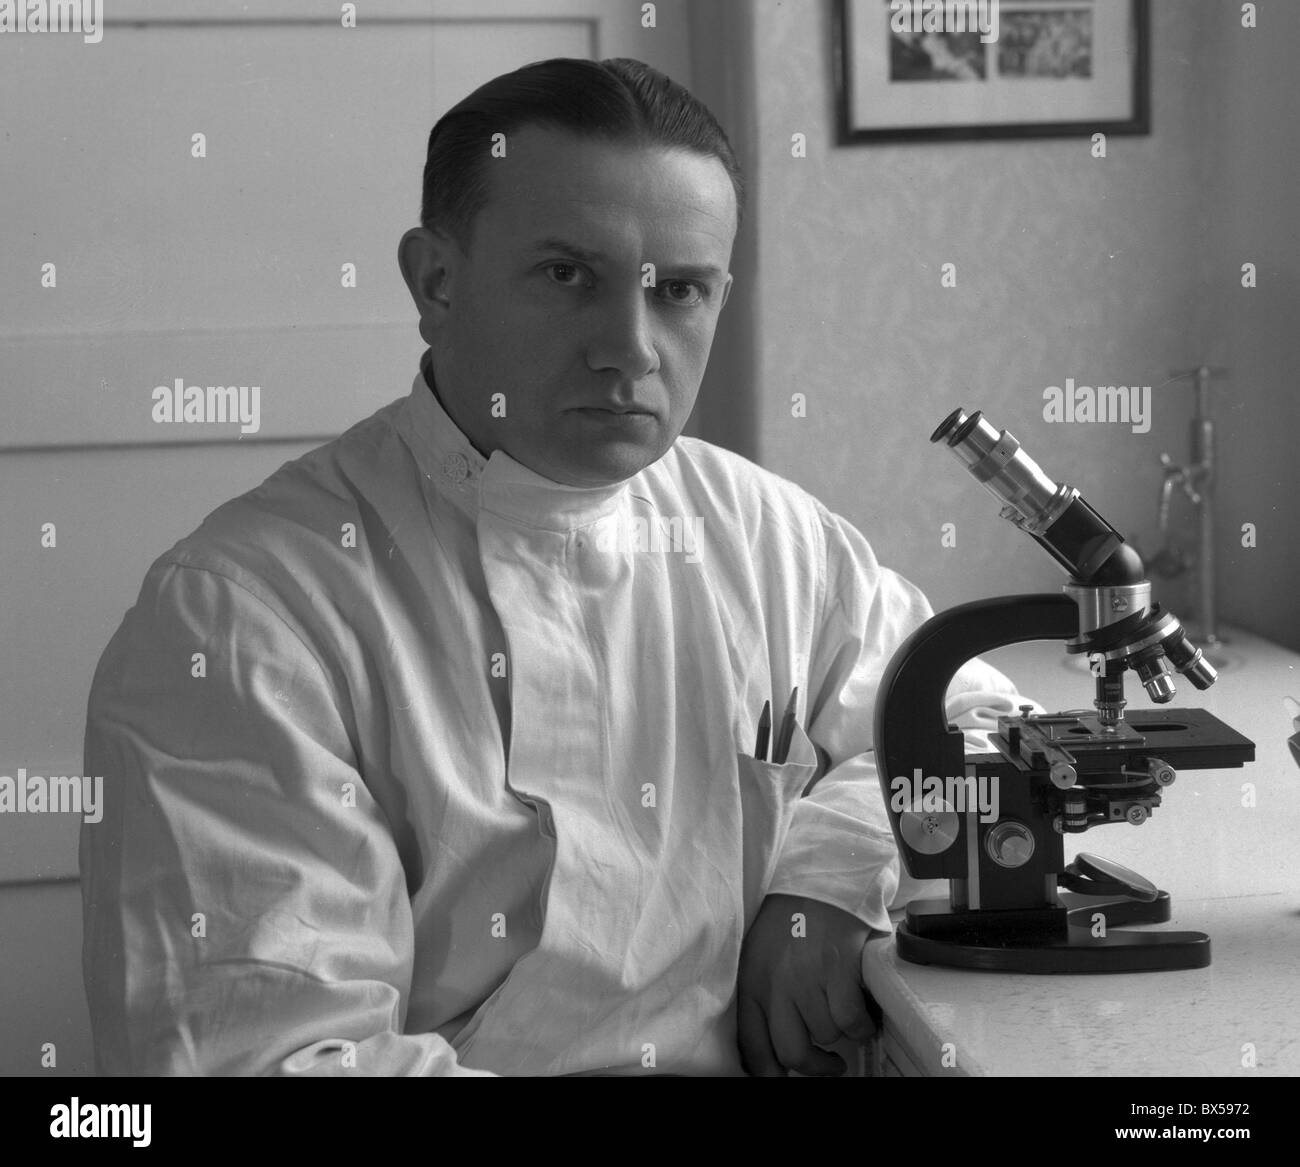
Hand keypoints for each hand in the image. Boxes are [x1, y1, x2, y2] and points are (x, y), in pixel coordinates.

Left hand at [736, 893, 874, 1076]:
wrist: (819, 880)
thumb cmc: (790, 921)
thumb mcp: (759, 958)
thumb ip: (764, 1000)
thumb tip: (776, 1054)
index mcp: (752, 984)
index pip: (753, 1050)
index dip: (772, 1074)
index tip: (788, 1077)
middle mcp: (775, 985)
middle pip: (792, 1053)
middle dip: (815, 1066)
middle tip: (830, 1063)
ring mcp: (806, 978)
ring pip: (827, 1036)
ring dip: (841, 1033)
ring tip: (845, 1014)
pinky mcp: (837, 969)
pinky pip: (851, 1021)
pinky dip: (862, 1025)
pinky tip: (864, 1014)